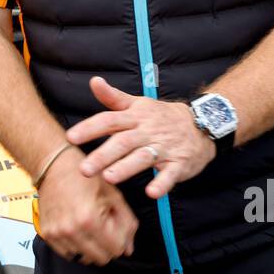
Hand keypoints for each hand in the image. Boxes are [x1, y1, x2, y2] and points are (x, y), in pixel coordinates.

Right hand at [35, 150, 137, 265]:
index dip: (121, 240)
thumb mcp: (114, 195)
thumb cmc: (84, 175)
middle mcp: (71, 230)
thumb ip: (127, 223)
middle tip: (104, 227)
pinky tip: (77, 228)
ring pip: (84, 258)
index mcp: (90, 219)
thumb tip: (129, 248)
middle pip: (100, 259)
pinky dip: (76, 246)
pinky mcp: (48, 234)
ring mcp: (57, 234)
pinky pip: (68, 253)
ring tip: (89, 225)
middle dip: (107, 246)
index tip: (117, 229)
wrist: (54, 165)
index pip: (116, 250)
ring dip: (91, 247)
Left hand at [67, 77, 216, 199]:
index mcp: (135, 117)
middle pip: (123, 142)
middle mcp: (148, 131)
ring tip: (109, 178)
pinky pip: (170, 174)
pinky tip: (151, 192)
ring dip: (126, 168)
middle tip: (84, 169)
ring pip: (144, 158)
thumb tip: (93, 81)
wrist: (201, 124)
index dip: (90, 128)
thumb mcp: (138, 104)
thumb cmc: (161, 116)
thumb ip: (113, 97)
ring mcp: (164, 147)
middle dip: (103, 155)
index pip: (109, 120)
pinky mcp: (179, 163)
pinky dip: (162, 183)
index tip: (71, 137)